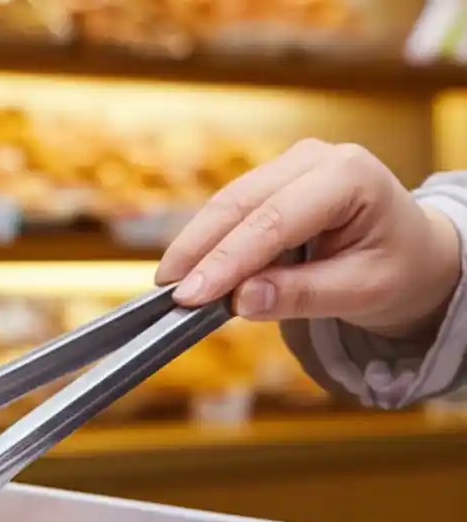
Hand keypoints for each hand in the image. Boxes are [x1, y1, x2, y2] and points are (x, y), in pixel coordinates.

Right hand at [156, 139, 461, 339]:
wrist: (416, 254)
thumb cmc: (399, 270)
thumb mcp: (363, 292)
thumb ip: (302, 295)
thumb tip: (241, 300)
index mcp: (350, 176)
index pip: (273, 221)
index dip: (227, 260)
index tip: (190, 297)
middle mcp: (315, 158)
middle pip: (239, 203)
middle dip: (199, 250)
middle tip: (168, 293)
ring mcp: (289, 165)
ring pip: (227, 203)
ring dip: (196, 245)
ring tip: (171, 285)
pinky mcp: (271, 180)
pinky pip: (231, 209)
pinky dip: (208, 240)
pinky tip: (190, 269)